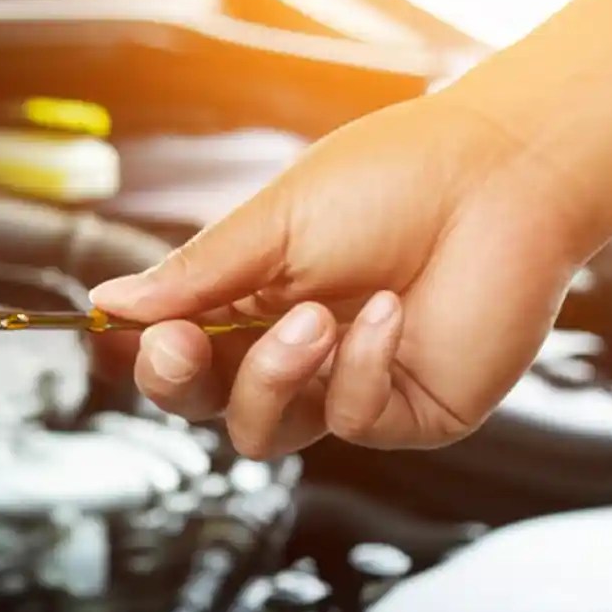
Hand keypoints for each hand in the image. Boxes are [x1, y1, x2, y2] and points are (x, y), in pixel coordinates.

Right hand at [90, 96, 587, 458]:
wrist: (500, 179)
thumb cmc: (389, 182)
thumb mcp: (274, 222)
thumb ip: (195, 274)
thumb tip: (111, 301)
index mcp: (248, 299)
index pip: (176, 354)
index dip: (150, 356)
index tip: (143, 331)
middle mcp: (288, 351)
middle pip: (203, 405)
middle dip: (181, 380)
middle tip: (184, 343)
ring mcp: (344, 387)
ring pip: (262, 432)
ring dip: (272, 377)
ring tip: (316, 317)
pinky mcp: (405, 412)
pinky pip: (348, 421)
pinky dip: (358, 369)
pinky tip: (389, 313)